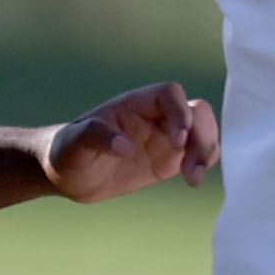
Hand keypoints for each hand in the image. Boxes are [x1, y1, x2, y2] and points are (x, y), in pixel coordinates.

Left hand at [42, 82, 219, 202]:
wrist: (69, 174)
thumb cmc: (67, 153)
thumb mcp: (74, 145)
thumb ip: (96, 137)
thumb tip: (126, 146)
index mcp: (134, 105)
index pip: (170, 94)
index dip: (179, 113)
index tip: (176, 141)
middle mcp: (155, 117)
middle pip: (195, 111)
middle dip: (201, 135)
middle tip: (190, 167)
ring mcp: (165, 137)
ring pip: (203, 131)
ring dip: (206, 151)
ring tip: (192, 180)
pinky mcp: (169, 159)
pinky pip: (198, 153)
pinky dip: (204, 162)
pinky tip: (193, 180)